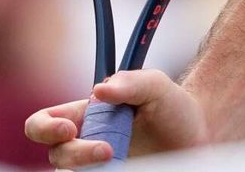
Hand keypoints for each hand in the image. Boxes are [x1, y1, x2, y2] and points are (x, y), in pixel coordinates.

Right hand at [25, 69, 210, 167]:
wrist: (200, 137)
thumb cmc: (173, 108)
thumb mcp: (158, 86)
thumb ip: (133, 81)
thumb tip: (101, 91)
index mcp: (86, 116)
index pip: (43, 122)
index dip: (45, 127)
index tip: (69, 128)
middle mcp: (85, 143)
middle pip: (56, 154)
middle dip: (75, 153)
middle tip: (107, 150)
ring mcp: (97, 167)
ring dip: (89, 168)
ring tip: (121, 159)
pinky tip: (130, 167)